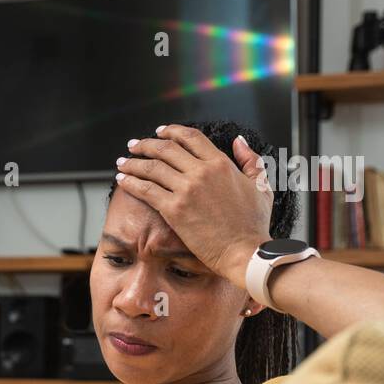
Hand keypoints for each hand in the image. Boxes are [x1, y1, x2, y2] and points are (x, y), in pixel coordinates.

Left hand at [114, 124, 272, 287]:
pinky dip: (130, 182)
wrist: (245, 252)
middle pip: (165, 149)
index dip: (171, 131)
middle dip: (145, 144)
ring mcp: (186, 190)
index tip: (159, 132)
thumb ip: (251, 160)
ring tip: (121, 162)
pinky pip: (146, 190)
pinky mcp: (174, 210)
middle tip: (133, 145)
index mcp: (221, 164)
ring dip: (132, 163)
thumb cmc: (253, 225)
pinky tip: (122, 180)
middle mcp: (201, 172)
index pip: (190, 138)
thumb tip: (239, 141)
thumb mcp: (261, 186)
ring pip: (152, 167)